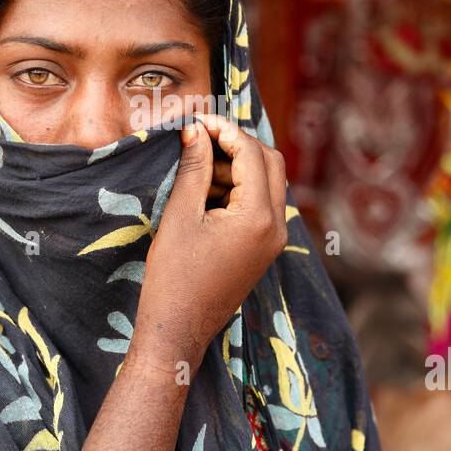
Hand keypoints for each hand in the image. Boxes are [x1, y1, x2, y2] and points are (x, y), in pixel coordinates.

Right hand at [131, 113, 287, 372]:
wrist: (179, 330)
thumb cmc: (173, 276)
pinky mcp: (265, 249)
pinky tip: (206, 193)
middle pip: (270, 163)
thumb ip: (193, 169)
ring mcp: (274, 240)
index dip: (226, 130)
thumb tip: (197, 131)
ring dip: (238, 167)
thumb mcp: (180, 216)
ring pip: (268, 183)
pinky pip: (262, 205)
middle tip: (201, 139)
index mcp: (258, 217)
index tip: (198, 120)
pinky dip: (239, 189)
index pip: (252, 154)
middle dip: (238, 145)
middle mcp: (276, 226)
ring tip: (197, 171)